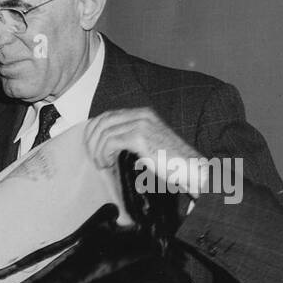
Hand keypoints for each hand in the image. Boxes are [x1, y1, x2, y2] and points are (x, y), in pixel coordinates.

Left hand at [83, 107, 203, 196]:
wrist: (190, 168)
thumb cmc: (171, 161)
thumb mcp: (149, 144)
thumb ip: (130, 138)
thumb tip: (107, 146)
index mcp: (143, 114)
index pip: (107, 115)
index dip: (94, 131)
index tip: (91, 147)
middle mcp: (141, 115)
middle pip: (102, 121)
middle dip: (92, 140)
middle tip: (94, 157)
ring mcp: (141, 124)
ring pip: (104, 133)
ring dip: (97, 150)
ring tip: (102, 164)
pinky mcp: (139, 137)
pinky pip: (110, 142)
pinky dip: (104, 154)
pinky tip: (108, 163)